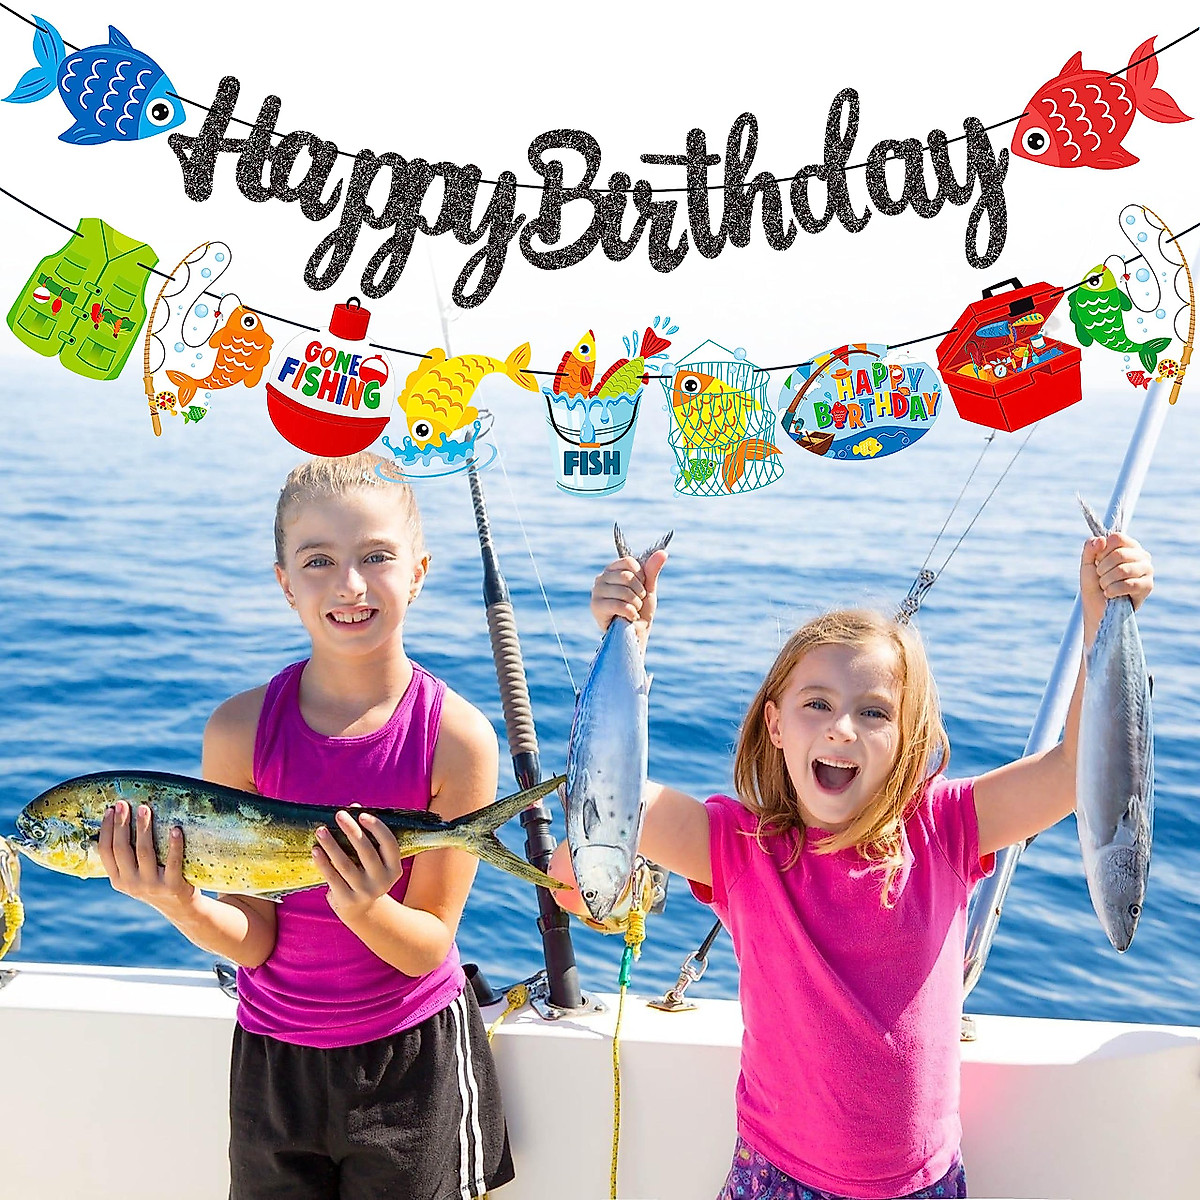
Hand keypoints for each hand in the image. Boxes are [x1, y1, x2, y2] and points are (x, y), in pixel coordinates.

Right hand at [97, 801, 196, 916]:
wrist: (181, 908)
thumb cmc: (156, 881)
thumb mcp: (135, 875)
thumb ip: (127, 857)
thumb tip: (119, 819)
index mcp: (118, 880)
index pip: (106, 852)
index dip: (106, 830)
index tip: (109, 809)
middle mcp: (132, 884)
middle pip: (122, 849)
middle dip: (121, 824)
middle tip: (123, 804)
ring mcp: (152, 886)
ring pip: (145, 852)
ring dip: (144, 828)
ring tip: (145, 808)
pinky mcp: (173, 886)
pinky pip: (173, 862)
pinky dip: (174, 845)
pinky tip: (175, 829)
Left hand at [313, 810, 404, 924]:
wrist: (363, 911)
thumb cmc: (367, 874)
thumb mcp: (375, 860)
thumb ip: (367, 835)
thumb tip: (353, 807)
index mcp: (394, 868)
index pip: (389, 844)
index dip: (377, 828)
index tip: (362, 814)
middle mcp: (382, 881)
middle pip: (366, 851)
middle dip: (352, 830)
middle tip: (339, 815)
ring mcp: (364, 892)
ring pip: (346, 864)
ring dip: (332, 845)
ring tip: (321, 830)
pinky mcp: (346, 900)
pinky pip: (332, 877)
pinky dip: (323, 863)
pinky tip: (315, 850)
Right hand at [590, 548, 668, 653]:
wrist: (636, 635)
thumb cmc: (641, 612)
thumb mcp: (648, 589)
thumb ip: (652, 570)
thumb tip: (663, 553)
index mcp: (612, 571)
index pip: (629, 562)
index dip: (641, 576)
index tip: (641, 588)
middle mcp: (601, 579)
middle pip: (627, 576)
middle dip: (639, 592)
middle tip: (637, 603)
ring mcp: (596, 592)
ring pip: (624, 590)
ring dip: (636, 604)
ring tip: (633, 611)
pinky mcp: (595, 607)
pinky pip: (619, 604)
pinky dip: (630, 613)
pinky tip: (629, 618)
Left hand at [1080, 532, 1153, 644]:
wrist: (1097, 609)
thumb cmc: (1094, 584)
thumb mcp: (1087, 564)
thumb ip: (1090, 548)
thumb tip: (1101, 540)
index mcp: (1128, 546)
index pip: (1117, 538)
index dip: (1102, 551)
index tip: (1097, 561)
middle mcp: (1142, 555)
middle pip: (1119, 554)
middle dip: (1102, 569)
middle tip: (1101, 577)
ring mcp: (1147, 570)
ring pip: (1123, 570)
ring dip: (1106, 581)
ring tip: (1105, 586)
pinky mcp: (1148, 586)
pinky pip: (1129, 584)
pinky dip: (1113, 590)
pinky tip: (1110, 594)